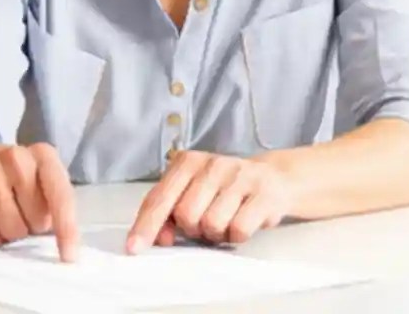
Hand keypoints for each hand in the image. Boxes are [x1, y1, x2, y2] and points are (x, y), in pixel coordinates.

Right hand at [0, 142, 78, 261]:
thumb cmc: (27, 180)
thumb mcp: (48, 183)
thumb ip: (58, 207)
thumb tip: (64, 249)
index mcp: (44, 155)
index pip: (60, 197)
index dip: (66, 229)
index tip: (69, 257)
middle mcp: (15, 158)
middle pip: (35, 216)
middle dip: (36, 225)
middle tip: (29, 215)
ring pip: (10, 227)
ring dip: (15, 233)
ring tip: (13, 217)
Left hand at [126, 151, 293, 252]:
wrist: (274, 178)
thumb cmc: (224, 190)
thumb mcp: (193, 193)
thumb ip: (169, 213)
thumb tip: (161, 238)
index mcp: (187, 162)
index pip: (159, 198)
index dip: (146, 226)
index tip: (134, 247)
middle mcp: (212, 164)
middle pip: (186, 215)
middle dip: (194, 228)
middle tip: (207, 221)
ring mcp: (239, 176)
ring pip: (212, 224)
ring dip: (217, 233)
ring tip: (227, 219)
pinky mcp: (263, 194)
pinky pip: (239, 230)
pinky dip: (237, 235)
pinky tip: (243, 221)